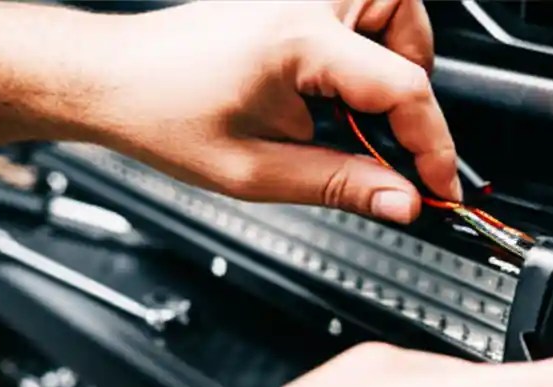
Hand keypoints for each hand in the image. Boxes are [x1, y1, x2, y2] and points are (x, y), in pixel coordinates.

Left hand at [77, 0, 458, 224]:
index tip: (438, 185)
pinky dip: (366, 44)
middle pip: (412, 27)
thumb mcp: (259, 172)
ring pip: (393, 7)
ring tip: (358, 109)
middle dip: (414, 87)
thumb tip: (402, 201)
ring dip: (395, 59)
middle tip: (390, 135)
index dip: (433, 145)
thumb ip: (342, 185)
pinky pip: (358, 7)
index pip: (404, 87)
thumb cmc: (164, 113)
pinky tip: (334, 88)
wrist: (114, 79)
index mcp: (299, 39)